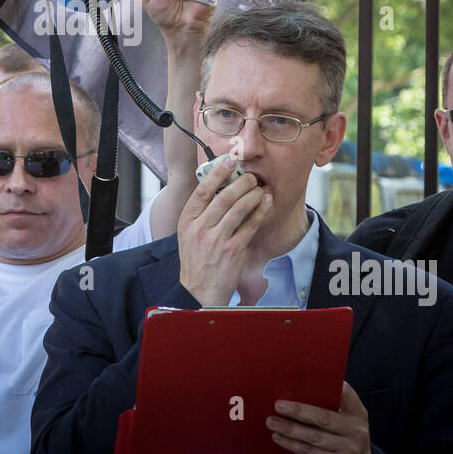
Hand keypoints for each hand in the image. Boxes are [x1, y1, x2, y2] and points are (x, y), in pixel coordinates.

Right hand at [176, 154, 272, 305]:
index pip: (202, 191)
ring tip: (259, 188)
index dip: (216, 174)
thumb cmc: (197, 261)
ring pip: (239, 208)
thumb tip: (220, 188)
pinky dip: (260, 211)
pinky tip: (265, 203)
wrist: (200, 292)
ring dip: (252, 194)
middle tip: (250, 177)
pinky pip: (250, 224)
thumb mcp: (189, 235)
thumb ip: (201, 214)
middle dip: (241, 182)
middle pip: (224, 197)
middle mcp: (200, 229)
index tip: (228, 162)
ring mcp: (217, 240)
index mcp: (187, 222)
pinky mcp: (233, 250)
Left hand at [267, 381, 371, 453]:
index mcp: (357, 413)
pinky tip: (279, 437)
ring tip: (272, 422)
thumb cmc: (347, 430)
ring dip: (290, 430)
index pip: (345, 394)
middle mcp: (355, 431)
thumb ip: (335, 401)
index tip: (307, 380)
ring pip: (314, 438)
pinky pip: (310, 453)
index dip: (329, 386)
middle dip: (299, 411)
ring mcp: (347, 450)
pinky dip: (292, 445)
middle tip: (278, 405)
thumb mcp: (349, 415)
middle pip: (323, 418)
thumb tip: (304, 385)